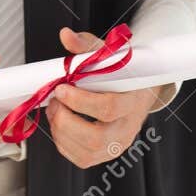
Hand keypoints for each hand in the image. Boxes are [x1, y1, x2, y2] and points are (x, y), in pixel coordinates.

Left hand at [43, 27, 161, 169]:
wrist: (140, 92)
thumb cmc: (124, 74)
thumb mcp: (109, 55)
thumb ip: (86, 46)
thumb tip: (66, 36)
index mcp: (133, 101)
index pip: (107, 108)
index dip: (80, 101)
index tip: (62, 88)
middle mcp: (127, 128)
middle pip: (96, 138)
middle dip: (65, 121)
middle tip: (55, 102)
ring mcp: (117, 145)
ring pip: (86, 153)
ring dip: (61, 132)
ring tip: (56, 111)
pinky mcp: (106, 155)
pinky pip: (81, 159)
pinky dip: (63, 144)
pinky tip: (61, 124)